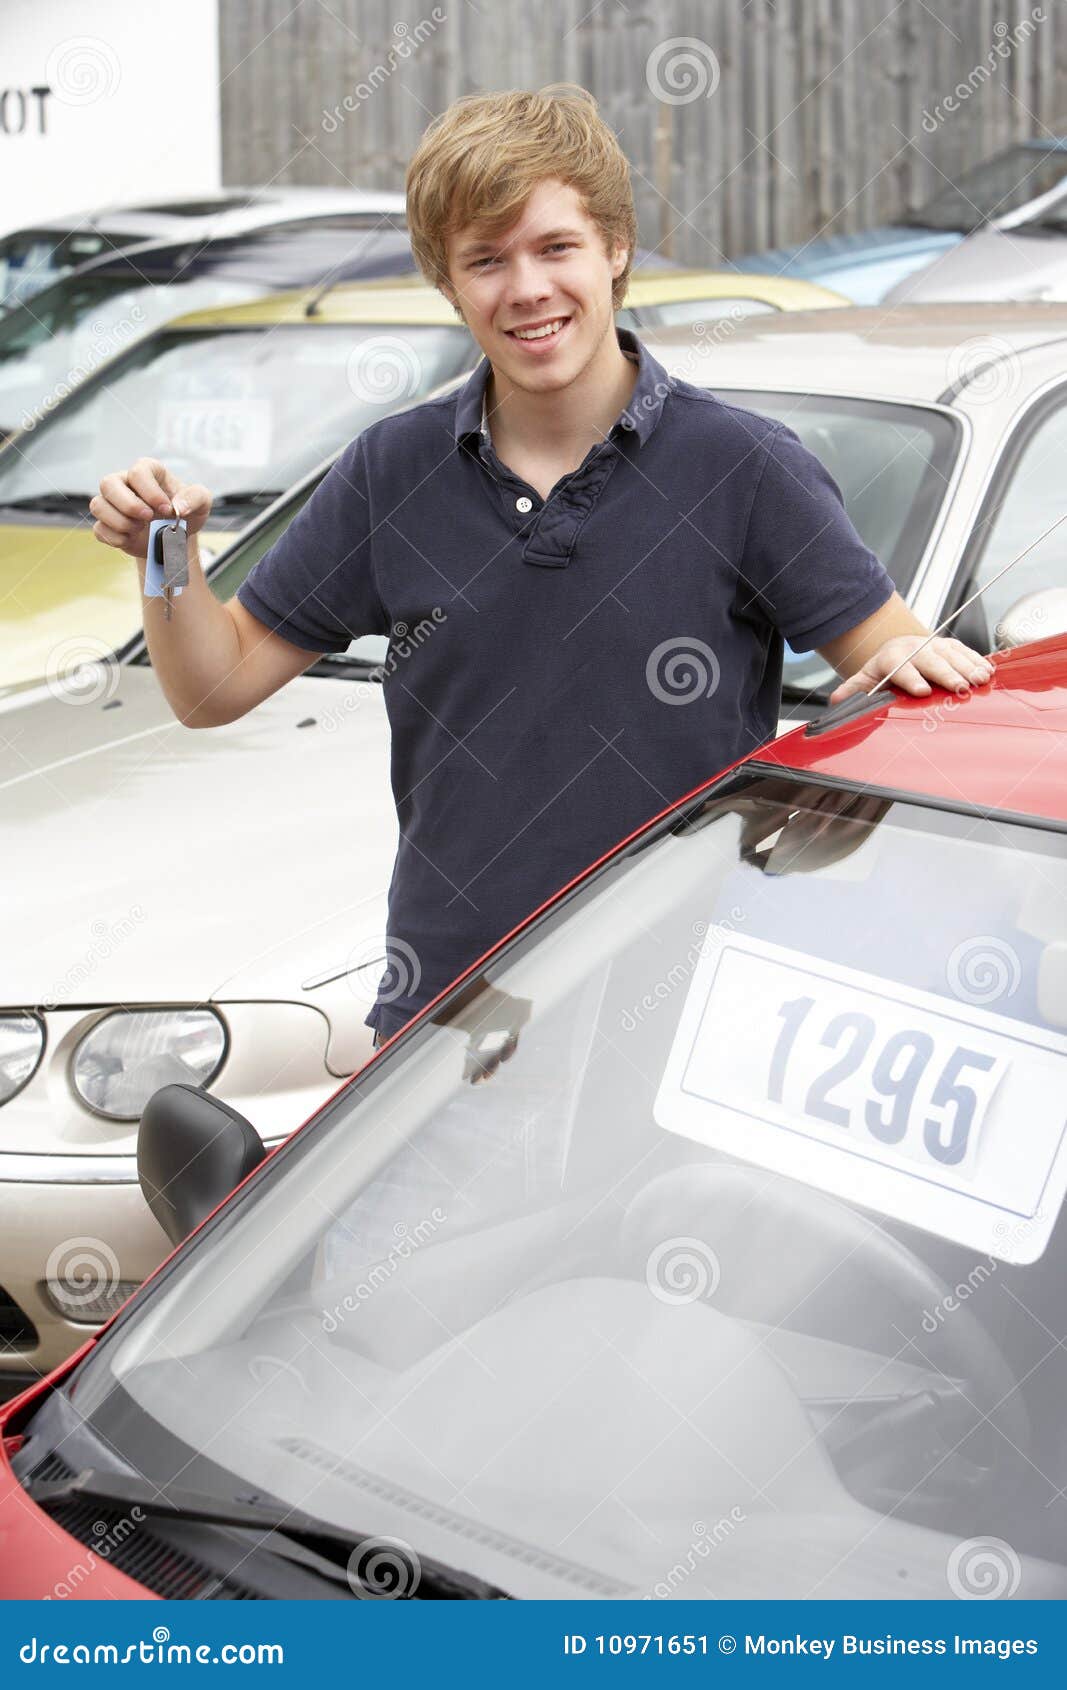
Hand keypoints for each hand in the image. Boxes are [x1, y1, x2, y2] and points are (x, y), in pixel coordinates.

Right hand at [89, 458, 211, 559]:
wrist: (177, 535)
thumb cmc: (187, 511)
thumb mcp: (202, 502)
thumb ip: (195, 498)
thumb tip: (177, 507)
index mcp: (148, 471)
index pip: (138, 472)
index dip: (150, 492)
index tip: (167, 509)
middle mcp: (125, 483)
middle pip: (108, 483)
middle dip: (129, 505)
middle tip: (148, 518)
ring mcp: (113, 503)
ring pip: (98, 505)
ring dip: (120, 522)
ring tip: (140, 529)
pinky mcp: (107, 524)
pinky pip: (99, 529)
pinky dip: (115, 538)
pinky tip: (131, 539)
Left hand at [828, 635, 993, 704]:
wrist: (898, 648)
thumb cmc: (884, 670)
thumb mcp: (866, 678)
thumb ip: (853, 690)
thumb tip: (837, 701)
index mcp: (891, 658)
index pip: (901, 668)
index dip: (911, 679)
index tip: (922, 692)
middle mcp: (914, 648)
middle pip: (931, 661)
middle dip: (946, 674)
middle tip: (959, 688)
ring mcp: (934, 646)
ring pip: (952, 654)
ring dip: (967, 667)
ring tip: (980, 680)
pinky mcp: (949, 646)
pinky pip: (965, 651)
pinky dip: (977, 660)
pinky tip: (988, 672)